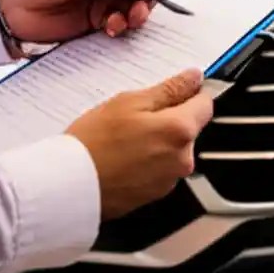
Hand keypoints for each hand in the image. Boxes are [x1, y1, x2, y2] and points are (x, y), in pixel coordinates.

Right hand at [66, 68, 213, 219]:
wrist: (67, 187)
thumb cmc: (93, 143)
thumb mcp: (129, 102)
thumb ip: (169, 89)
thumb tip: (194, 78)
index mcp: (180, 131)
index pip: (206, 103)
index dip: (190, 93)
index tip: (175, 90)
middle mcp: (182, 158)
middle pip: (189, 128)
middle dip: (170, 119)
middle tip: (135, 116)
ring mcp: (170, 179)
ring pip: (174, 149)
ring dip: (158, 141)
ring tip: (125, 139)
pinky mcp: (156, 194)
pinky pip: (160, 169)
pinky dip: (148, 161)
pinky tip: (123, 158)